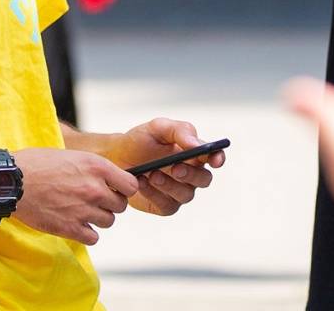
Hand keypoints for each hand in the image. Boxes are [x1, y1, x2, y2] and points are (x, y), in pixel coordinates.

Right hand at [12, 147, 136, 244]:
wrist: (12, 181)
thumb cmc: (36, 164)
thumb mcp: (71, 155)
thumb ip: (93, 168)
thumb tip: (109, 177)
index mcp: (97, 167)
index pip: (131, 185)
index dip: (124, 188)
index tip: (116, 189)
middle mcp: (94, 189)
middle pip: (121, 206)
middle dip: (110, 204)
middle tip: (95, 200)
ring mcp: (83, 210)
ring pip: (109, 221)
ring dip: (99, 218)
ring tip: (82, 211)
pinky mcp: (70, 228)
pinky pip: (93, 238)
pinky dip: (87, 233)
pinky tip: (76, 224)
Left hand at [92, 118, 223, 216]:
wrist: (114, 157)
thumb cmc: (140, 141)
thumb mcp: (157, 128)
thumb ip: (179, 132)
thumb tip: (197, 145)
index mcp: (194, 153)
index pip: (214, 157)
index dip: (218, 158)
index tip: (215, 159)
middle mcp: (191, 174)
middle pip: (204, 179)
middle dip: (191, 174)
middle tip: (176, 167)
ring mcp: (178, 192)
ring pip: (186, 194)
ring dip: (169, 185)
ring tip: (151, 174)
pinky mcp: (164, 205)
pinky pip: (167, 205)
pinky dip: (154, 194)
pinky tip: (141, 183)